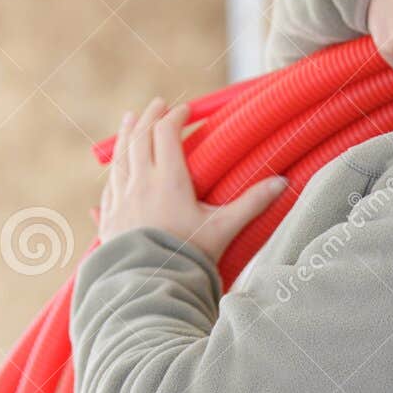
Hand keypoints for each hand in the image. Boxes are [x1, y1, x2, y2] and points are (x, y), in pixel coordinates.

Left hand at [91, 97, 287, 261]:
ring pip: (119, 158)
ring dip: (126, 134)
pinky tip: (114, 171)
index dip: (176, 117)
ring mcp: (121, 200)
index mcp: (168, 180)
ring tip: (131, 119)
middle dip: (150, 118)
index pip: (166, 134)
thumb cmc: (188, 258)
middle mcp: (140, 183)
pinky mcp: (109, 220)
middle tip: (158, 104)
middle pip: (139, 138)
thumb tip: (283, 183)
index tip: (187, 110)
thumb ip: (252, 204)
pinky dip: (114, 172)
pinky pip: (109, 187)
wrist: (149, 288)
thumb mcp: (224, 229)